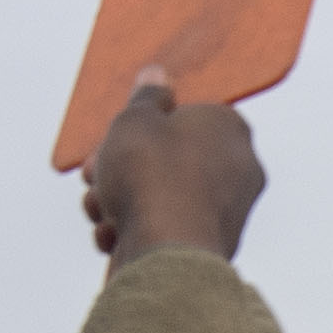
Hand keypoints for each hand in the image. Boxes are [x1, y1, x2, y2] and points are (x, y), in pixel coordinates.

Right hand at [82, 70, 264, 264]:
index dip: (144, 124)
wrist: (164, 256)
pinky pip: (162, 230)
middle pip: (167, 157)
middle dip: (121, 165)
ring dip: (117, 199)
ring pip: (159, 196)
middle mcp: (237, 170)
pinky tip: (114, 236)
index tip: (117, 133)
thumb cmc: (152, 178)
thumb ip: (145, 97)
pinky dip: (132, 231)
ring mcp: (224, 214)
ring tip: (99, 206)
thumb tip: (156, 76)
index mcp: (231, 129)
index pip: (187, 114)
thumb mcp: (135, 121)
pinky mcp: (204, 250)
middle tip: (94, 169)